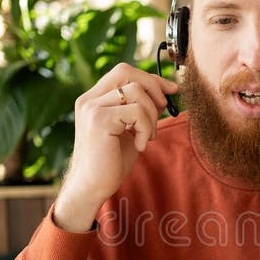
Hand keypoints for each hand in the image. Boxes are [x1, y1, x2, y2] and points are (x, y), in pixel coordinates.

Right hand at [54, 63, 178, 231]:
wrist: (93, 187)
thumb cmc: (112, 161)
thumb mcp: (130, 128)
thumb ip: (141, 108)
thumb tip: (166, 90)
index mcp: (94, 99)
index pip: (123, 72)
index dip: (150, 78)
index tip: (171, 90)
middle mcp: (89, 99)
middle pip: (126, 71)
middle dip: (153, 87)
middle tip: (163, 111)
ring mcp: (92, 108)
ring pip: (136, 91)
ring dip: (151, 115)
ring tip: (146, 136)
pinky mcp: (99, 121)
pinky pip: (136, 112)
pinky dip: (146, 129)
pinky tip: (139, 146)